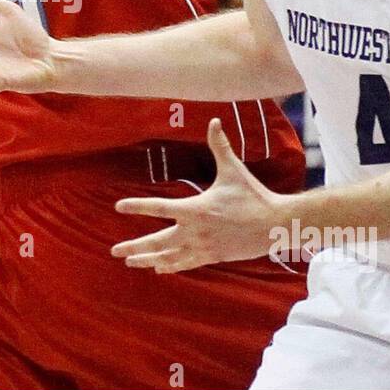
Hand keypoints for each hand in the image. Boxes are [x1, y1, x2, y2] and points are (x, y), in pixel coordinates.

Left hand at [110, 118, 284, 272]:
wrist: (275, 225)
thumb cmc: (253, 196)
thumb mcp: (234, 170)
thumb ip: (220, 146)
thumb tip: (214, 120)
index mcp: (195, 209)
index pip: (158, 207)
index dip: (137, 206)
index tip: (118, 206)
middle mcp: (194, 231)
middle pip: (157, 241)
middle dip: (134, 247)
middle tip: (114, 251)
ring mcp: (202, 247)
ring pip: (168, 257)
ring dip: (147, 260)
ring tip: (129, 261)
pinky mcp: (211, 257)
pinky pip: (185, 263)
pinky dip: (170, 266)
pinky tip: (159, 269)